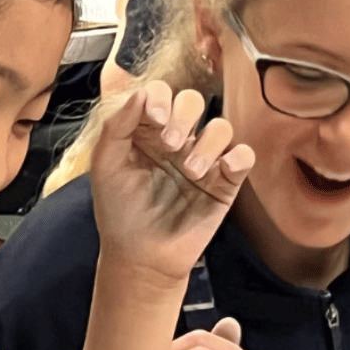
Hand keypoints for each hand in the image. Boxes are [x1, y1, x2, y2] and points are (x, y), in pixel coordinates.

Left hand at [90, 82, 253, 286]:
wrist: (140, 257)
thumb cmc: (119, 212)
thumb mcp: (105, 166)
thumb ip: (116, 126)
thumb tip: (137, 91)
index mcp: (147, 131)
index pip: (160, 94)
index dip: (159, 97)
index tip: (153, 118)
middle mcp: (177, 141)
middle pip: (193, 101)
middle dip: (183, 115)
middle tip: (169, 144)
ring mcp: (202, 160)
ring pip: (220, 127)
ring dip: (207, 143)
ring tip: (190, 172)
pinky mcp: (224, 183)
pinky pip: (244, 156)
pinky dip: (238, 157)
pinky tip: (220, 171)